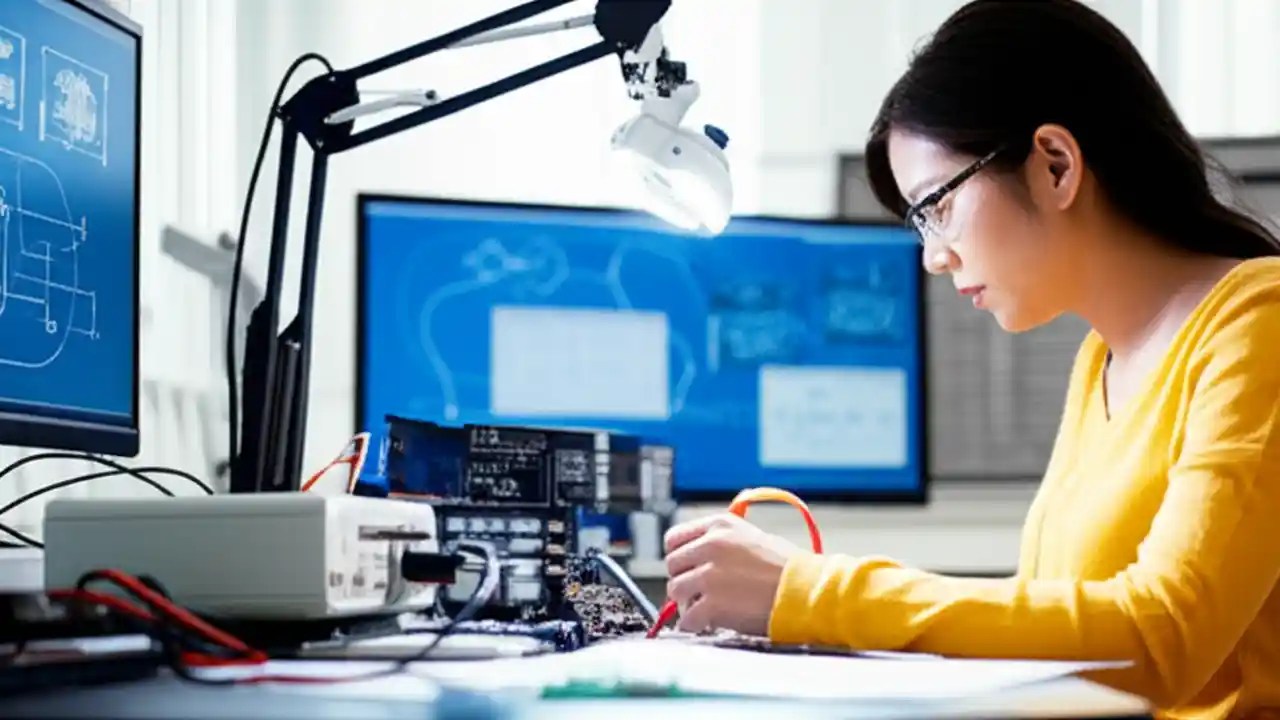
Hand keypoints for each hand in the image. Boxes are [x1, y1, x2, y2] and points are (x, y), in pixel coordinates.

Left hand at [663, 513, 802, 635]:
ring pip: (675, 590)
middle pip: (672, 564)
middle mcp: (712, 545)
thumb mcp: (753, 537)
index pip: (674, 538)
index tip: (685, 567)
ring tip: (704, 608)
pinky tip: (707, 623)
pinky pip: (687, 618)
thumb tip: (698, 557)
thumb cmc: (788, 568)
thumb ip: (722, 542)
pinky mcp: (713, 603)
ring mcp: (710, 575)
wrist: (805, 591)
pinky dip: (693, 624)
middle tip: (696, 592)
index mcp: (720, 526)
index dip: (678, 556)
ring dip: (686, 602)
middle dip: (682, 579)